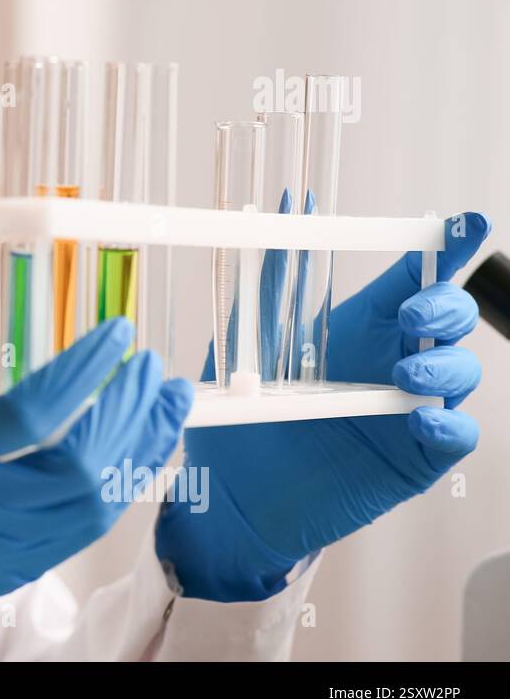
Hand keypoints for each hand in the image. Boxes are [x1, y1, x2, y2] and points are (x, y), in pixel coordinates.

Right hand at [0, 312, 193, 605]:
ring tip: (165, 399)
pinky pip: (85, 532)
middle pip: (77, 463)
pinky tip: (141, 447)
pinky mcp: (12, 571)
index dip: (84, 371)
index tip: (117, 333)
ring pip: (94, 503)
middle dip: (126, 407)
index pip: (29, 414)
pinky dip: (124, 485)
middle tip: (148, 364)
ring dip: (141, 446)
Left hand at [156, 213, 487, 600]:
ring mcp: (409, 410)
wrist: (230, 496)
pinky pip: (455, 437)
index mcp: (360, 327)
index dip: (447, 247)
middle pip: (451, 318)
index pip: (415, 277)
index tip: (469, 223)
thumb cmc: (241, 416)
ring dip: (445, 366)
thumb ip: (271, 277)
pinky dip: (449, 425)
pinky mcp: (413, 460)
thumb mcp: (246, 340)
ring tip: (403, 376)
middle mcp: (393, 362)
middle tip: (411, 316)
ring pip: (462, 372)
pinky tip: (422, 420)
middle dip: (445, 307)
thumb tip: (290, 203)